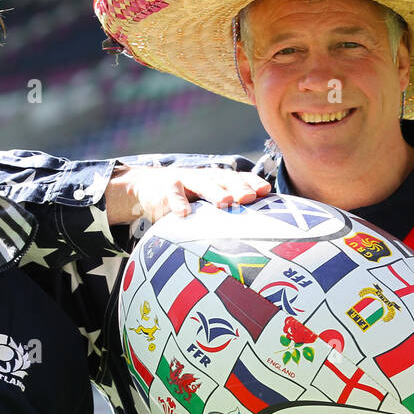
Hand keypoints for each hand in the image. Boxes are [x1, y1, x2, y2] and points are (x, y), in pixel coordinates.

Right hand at [106, 165, 270, 224]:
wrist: (148, 186)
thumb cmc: (186, 199)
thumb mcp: (206, 202)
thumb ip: (225, 212)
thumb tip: (254, 235)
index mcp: (218, 180)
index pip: (239, 179)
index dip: (252, 182)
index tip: (265, 191)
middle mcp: (205, 177)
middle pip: (225, 179)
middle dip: (239, 187)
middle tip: (250, 197)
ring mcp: (185, 181)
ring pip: (202, 183)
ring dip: (215, 192)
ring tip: (226, 202)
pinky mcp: (165, 189)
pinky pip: (173, 195)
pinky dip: (178, 203)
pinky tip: (183, 214)